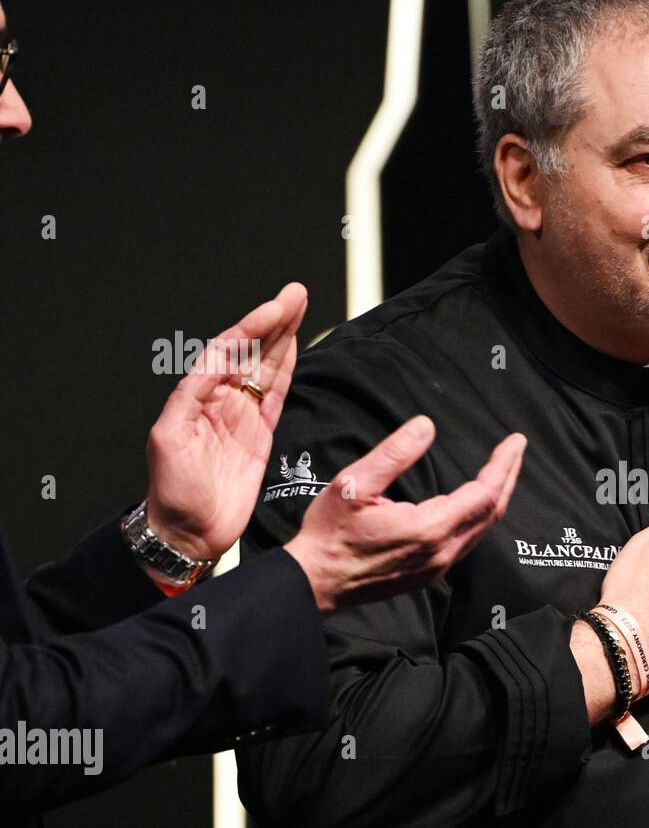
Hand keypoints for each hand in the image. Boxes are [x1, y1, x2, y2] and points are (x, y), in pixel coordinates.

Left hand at [145, 283, 307, 560]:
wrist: (190, 533)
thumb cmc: (173, 493)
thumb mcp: (170, 441)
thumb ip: (190, 399)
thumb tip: (211, 367)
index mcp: (196, 397)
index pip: (228, 351)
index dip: (253, 327)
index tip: (276, 307)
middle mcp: (220, 401)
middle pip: (251, 351)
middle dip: (273, 321)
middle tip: (296, 293)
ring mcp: (241, 417)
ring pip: (266, 367)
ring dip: (283, 338)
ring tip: (299, 308)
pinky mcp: (260, 436)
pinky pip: (276, 396)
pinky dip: (286, 370)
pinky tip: (293, 348)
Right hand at [284, 416, 524, 613]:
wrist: (315, 583)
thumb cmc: (330, 533)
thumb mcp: (354, 483)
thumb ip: (394, 454)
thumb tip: (425, 426)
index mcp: (429, 528)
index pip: (484, 493)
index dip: (503, 465)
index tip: (515, 441)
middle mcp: (442, 551)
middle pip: (492, 512)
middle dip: (508, 477)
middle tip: (516, 449)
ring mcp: (438, 566)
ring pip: (482, 529)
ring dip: (496, 497)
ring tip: (502, 471)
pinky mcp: (430, 574)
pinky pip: (468, 541)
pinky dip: (480, 516)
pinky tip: (475, 502)